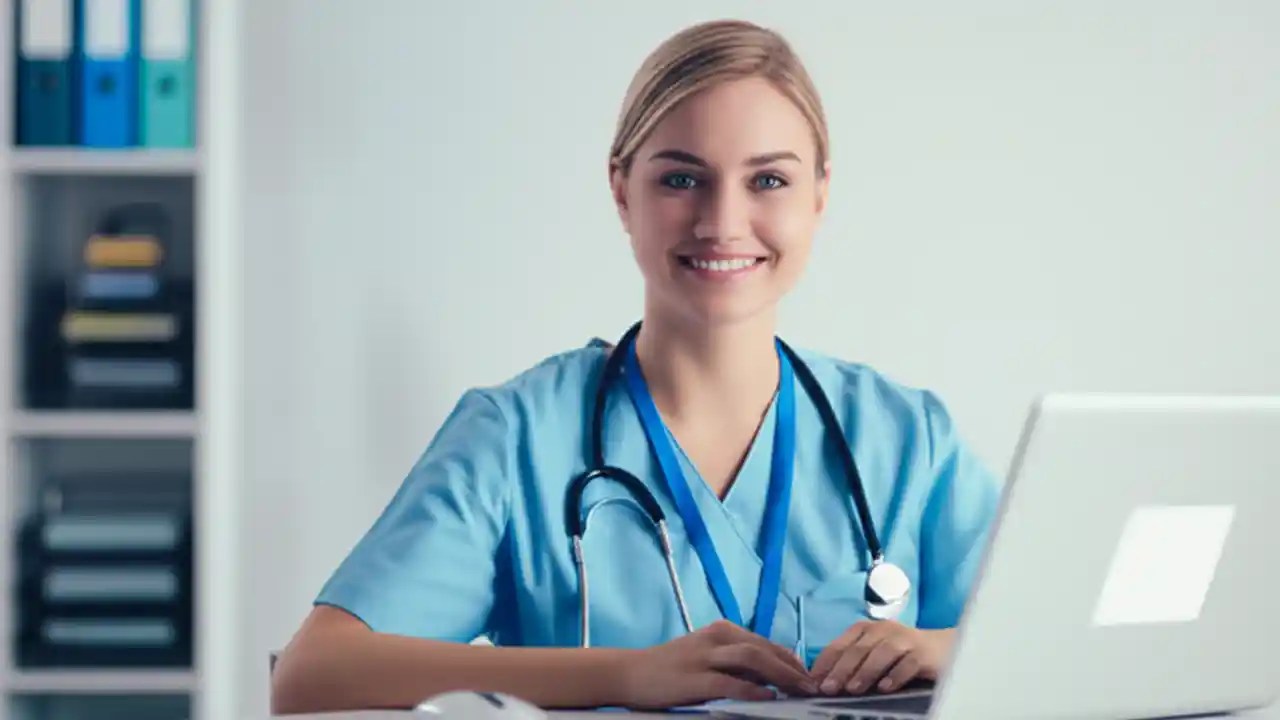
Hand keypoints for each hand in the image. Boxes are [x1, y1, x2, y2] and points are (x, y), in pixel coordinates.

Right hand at [616, 620, 818, 708]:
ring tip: (799, 691)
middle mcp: (717, 638)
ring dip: (781, 675)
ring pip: (753, 660)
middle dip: (793, 669)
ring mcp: (705, 657)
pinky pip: (730, 683)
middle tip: (813, 687)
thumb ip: (735, 664)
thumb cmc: (670, 668)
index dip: (792, 661)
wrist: (630, 673)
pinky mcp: (695, 678)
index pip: (766, 644)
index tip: (809, 678)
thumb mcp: (706, 657)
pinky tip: (768, 698)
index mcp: (722, 631)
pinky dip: (752, 690)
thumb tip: (771, 678)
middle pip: (764, 649)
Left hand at [810, 622, 952, 695]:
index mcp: (864, 630)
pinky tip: (885, 688)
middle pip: (858, 649)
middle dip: (841, 669)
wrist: (941, 649)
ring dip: (865, 672)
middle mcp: (882, 630)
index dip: (825, 664)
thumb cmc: (900, 654)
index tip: (813, 682)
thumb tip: (824, 683)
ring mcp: (904, 639)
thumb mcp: (872, 655)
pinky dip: (895, 675)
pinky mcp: (923, 652)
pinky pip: (908, 663)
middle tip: (828, 688)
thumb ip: (851, 664)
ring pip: (881, 653)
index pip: (839, 645)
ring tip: (853, 689)